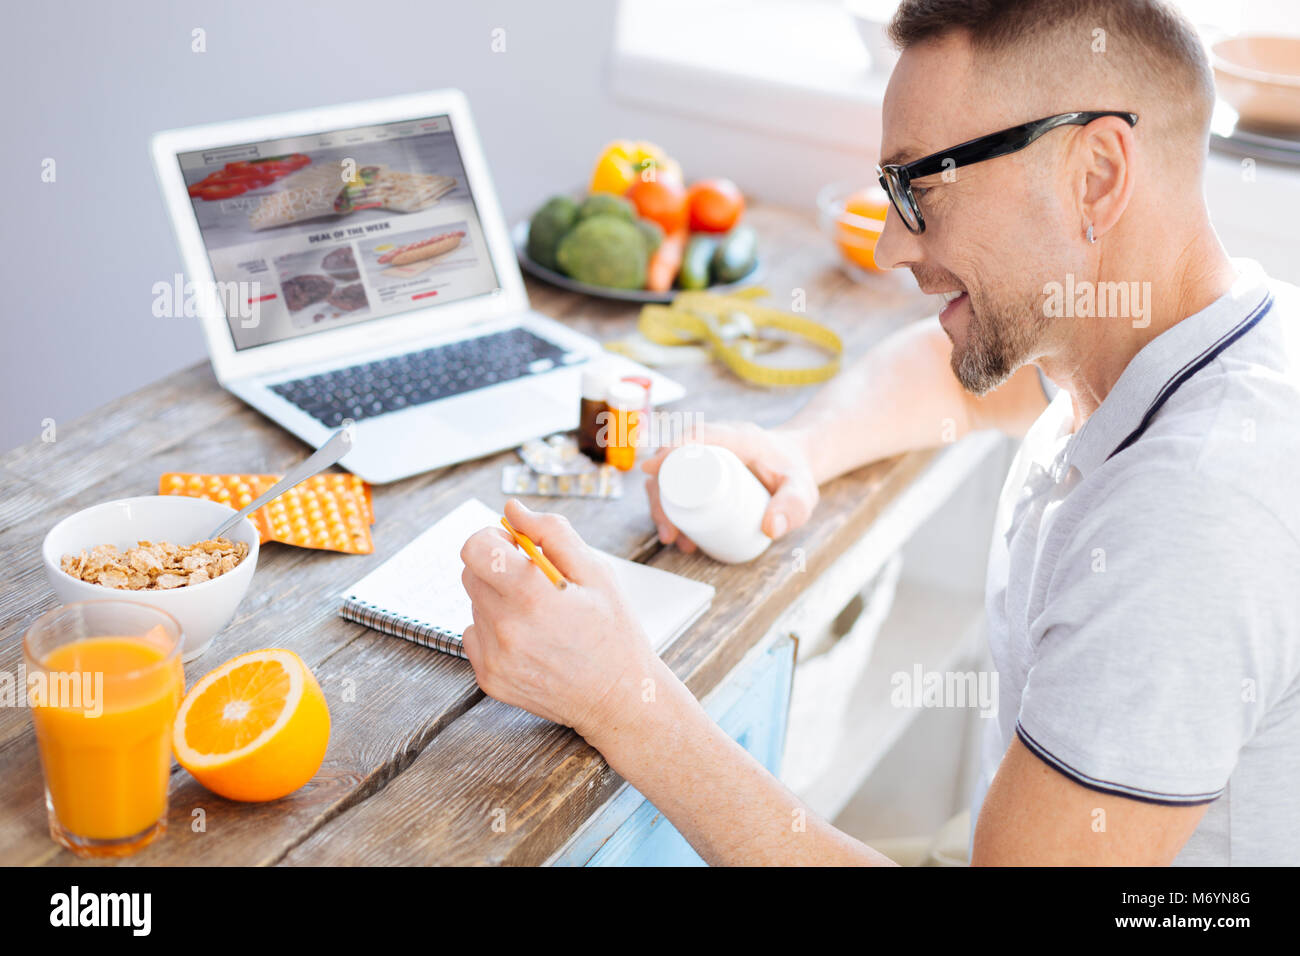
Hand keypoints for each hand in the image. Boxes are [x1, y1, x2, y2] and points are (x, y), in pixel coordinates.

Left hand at [459, 499, 659, 739]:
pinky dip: (494, 630)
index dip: (492, 538)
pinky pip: (474, 635)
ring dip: (498, 599)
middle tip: (534, 581)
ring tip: (539, 616)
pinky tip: (529, 639)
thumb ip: (552, 532)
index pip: (475, 548)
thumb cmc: (613, 632)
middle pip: (470, 573)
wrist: (619, 698)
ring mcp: (494, 657)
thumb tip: (512, 509)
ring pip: (474, 604)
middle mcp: (505, 628)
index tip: (513, 546)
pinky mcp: (489, 678)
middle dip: (497, 567)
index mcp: (531, 596)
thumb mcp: (596, 572)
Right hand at [641, 420, 818, 551]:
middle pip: (675, 461)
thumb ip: (794, 506)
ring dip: (662, 504)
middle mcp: (716, 443)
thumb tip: (770, 528)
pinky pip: (677, 484)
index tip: (652, 470)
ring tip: (674, 538)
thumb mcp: (803, 490)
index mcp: (738, 437)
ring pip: (671, 475)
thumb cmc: (795, 472)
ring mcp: (706, 457)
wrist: (795, 462)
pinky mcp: (701, 472)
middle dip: (661, 494)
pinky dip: (669, 506)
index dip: (672, 449)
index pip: (698, 435)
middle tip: (669, 530)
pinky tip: (676, 533)